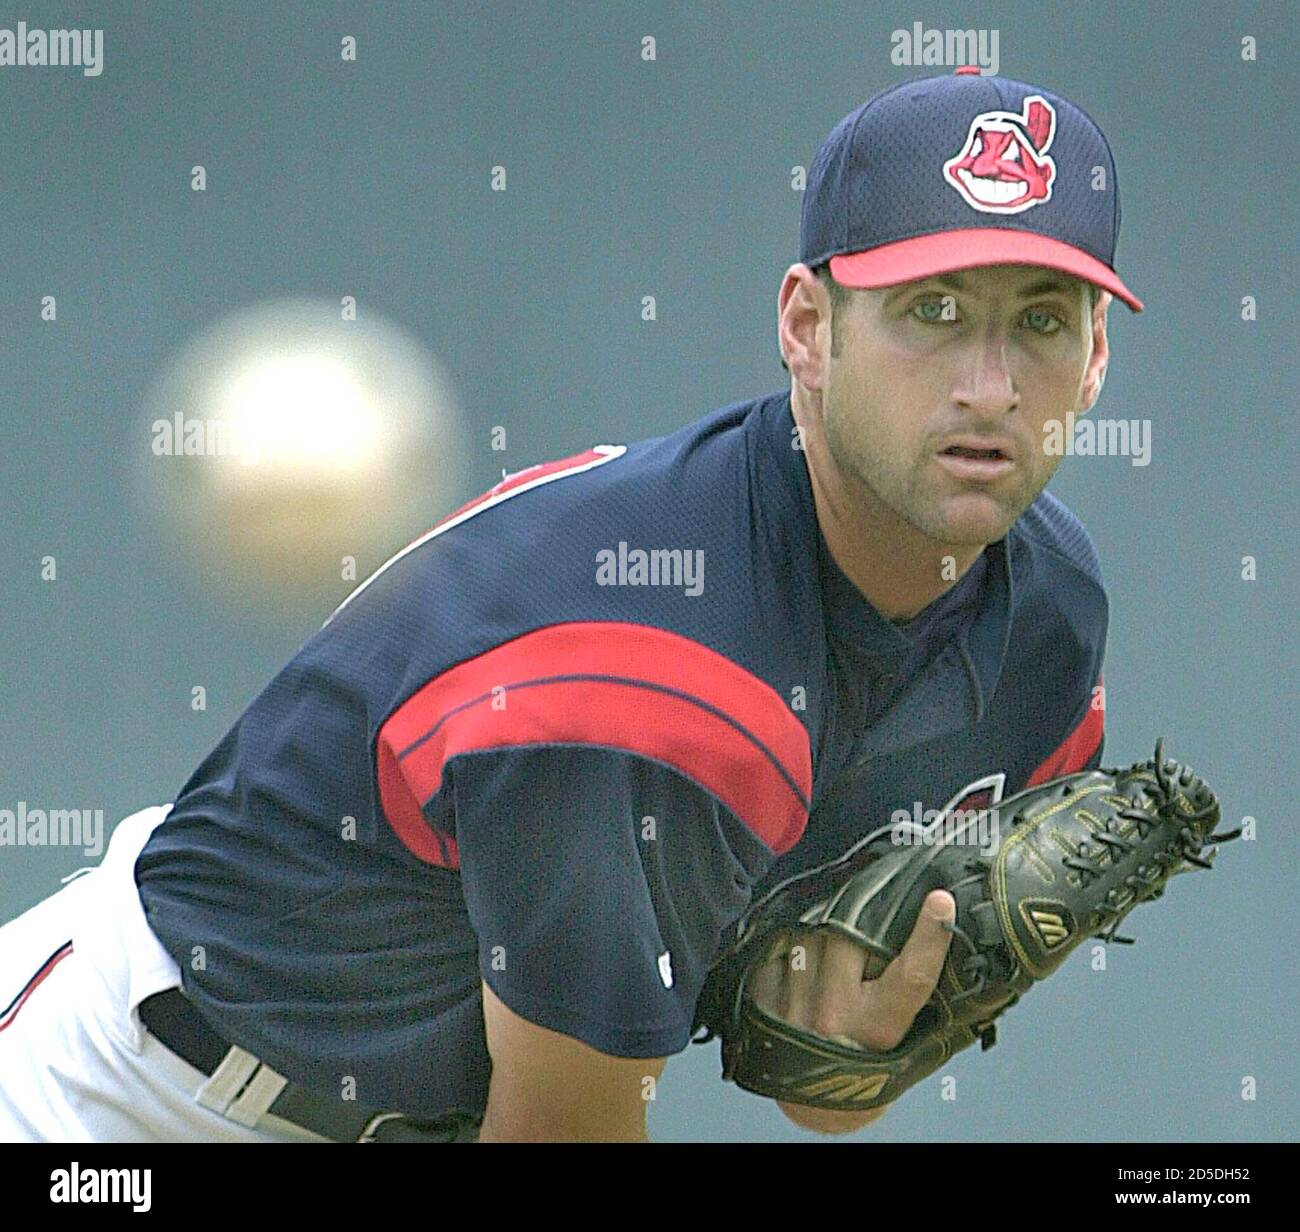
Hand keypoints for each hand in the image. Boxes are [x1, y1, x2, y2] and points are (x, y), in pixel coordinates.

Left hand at [748, 889, 955, 1130]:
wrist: (818, 1099)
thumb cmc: (869, 1060)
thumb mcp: (903, 1035)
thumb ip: (911, 989)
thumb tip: (930, 928)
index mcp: (880, 1028)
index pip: (912, 975)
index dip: (929, 936)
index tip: (940, 901)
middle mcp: (836, 1018)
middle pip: (850, 940)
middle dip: (858, 924)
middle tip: (862, 923)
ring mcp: (795, 1009)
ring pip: (811, 935)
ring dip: (822, 929)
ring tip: (829, 941)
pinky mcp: (764, 999)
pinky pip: (778, 946)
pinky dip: (792, 943)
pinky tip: (800, 956)